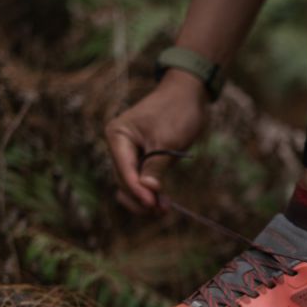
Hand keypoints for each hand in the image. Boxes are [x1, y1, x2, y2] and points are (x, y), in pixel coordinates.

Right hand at [105, 70, 208, 212]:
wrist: (188, 95)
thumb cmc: (177, 112)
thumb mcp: (168, 141)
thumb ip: (156, 166)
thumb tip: (147, 190)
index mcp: (117, 136)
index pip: (124, 170)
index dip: (137, 190)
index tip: (153, 205)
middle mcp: (118, 145)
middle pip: (124, 181)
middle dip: (142, 198)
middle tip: (163, 212)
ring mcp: (129, 153)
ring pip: (131, 184)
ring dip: (145, 199)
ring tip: (165, 210)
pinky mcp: (142, 158)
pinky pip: (141, 180)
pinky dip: (150, 192)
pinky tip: (163, 202)